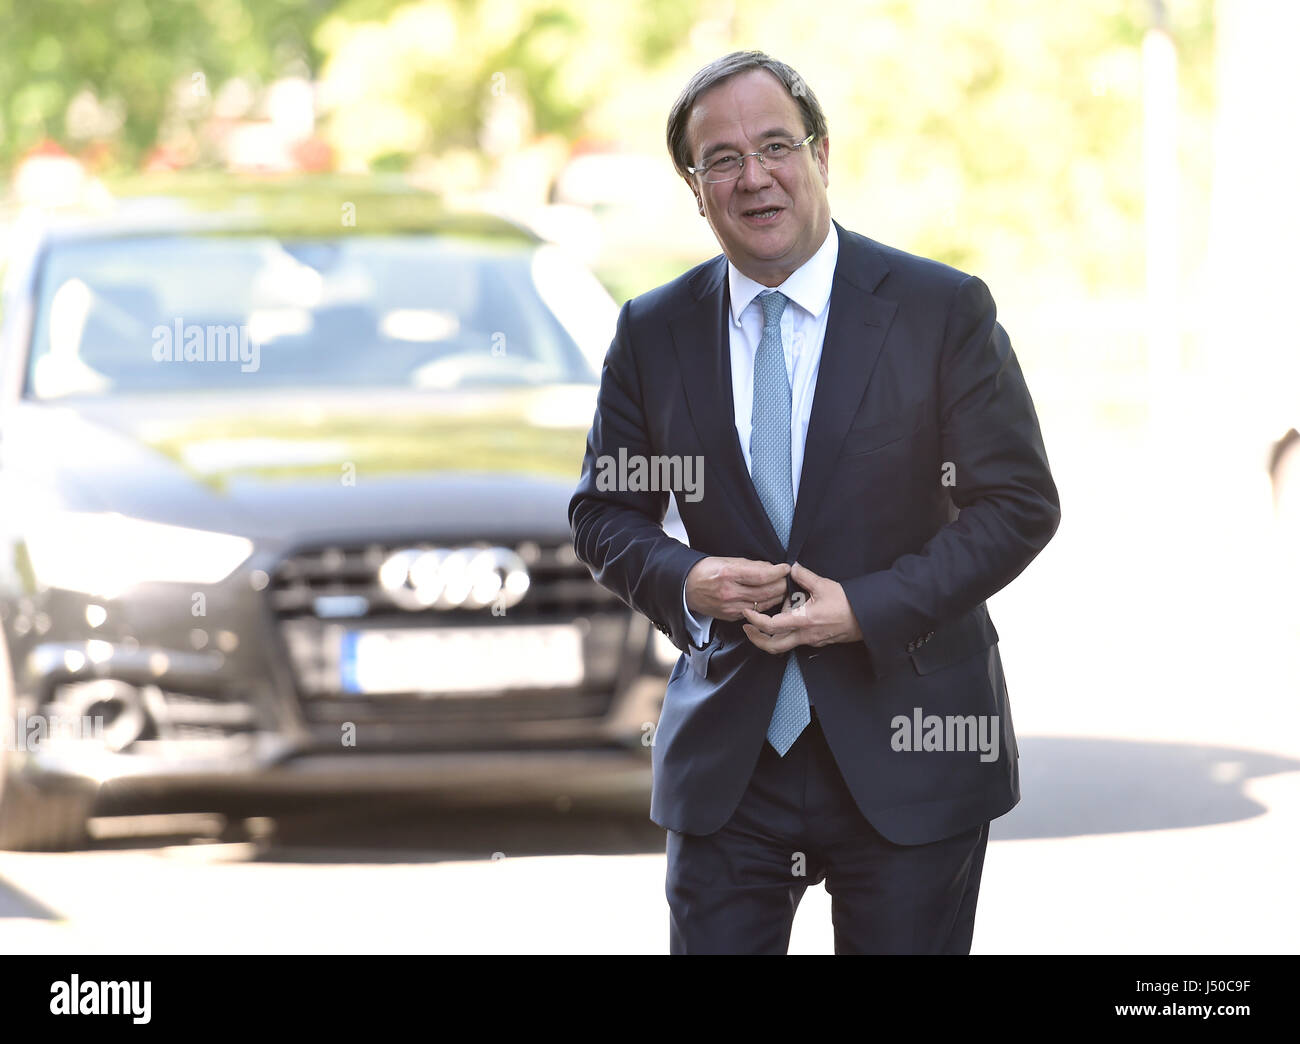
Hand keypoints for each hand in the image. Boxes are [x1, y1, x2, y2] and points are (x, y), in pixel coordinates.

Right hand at [685, 556, 790, 620]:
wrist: (686, 588)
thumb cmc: (705, 570)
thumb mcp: (725, 560)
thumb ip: (749, 565)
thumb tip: (770, 568)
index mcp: (728, 574)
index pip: (761, 575)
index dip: (778, 572)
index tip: (787, 568)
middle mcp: (729, 593)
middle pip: (765, 591)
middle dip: (781, 585)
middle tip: (790, 579)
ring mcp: (730, 607)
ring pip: (763, 604)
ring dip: (777, 596)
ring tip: (784, 589)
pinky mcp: (730, 616)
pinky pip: (754, 612)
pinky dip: (765, 605)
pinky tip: (770, 599)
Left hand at [740, 563, 862, 651]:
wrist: (866, 618)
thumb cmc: (846, 603)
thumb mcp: (824, 585)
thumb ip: (804, 577)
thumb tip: (792, 568)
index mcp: (803, 621)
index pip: (771, 626)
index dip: (755, 621)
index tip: (747, 613)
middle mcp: (804, 635)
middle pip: (773, 646)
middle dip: (756, 639)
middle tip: (747, 628)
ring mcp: (811, 641)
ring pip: (784, 644)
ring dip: (772, 635)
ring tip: (771, 618)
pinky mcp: (816, 642)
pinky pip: (796, 640)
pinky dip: (787, 632)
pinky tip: (790, 617)